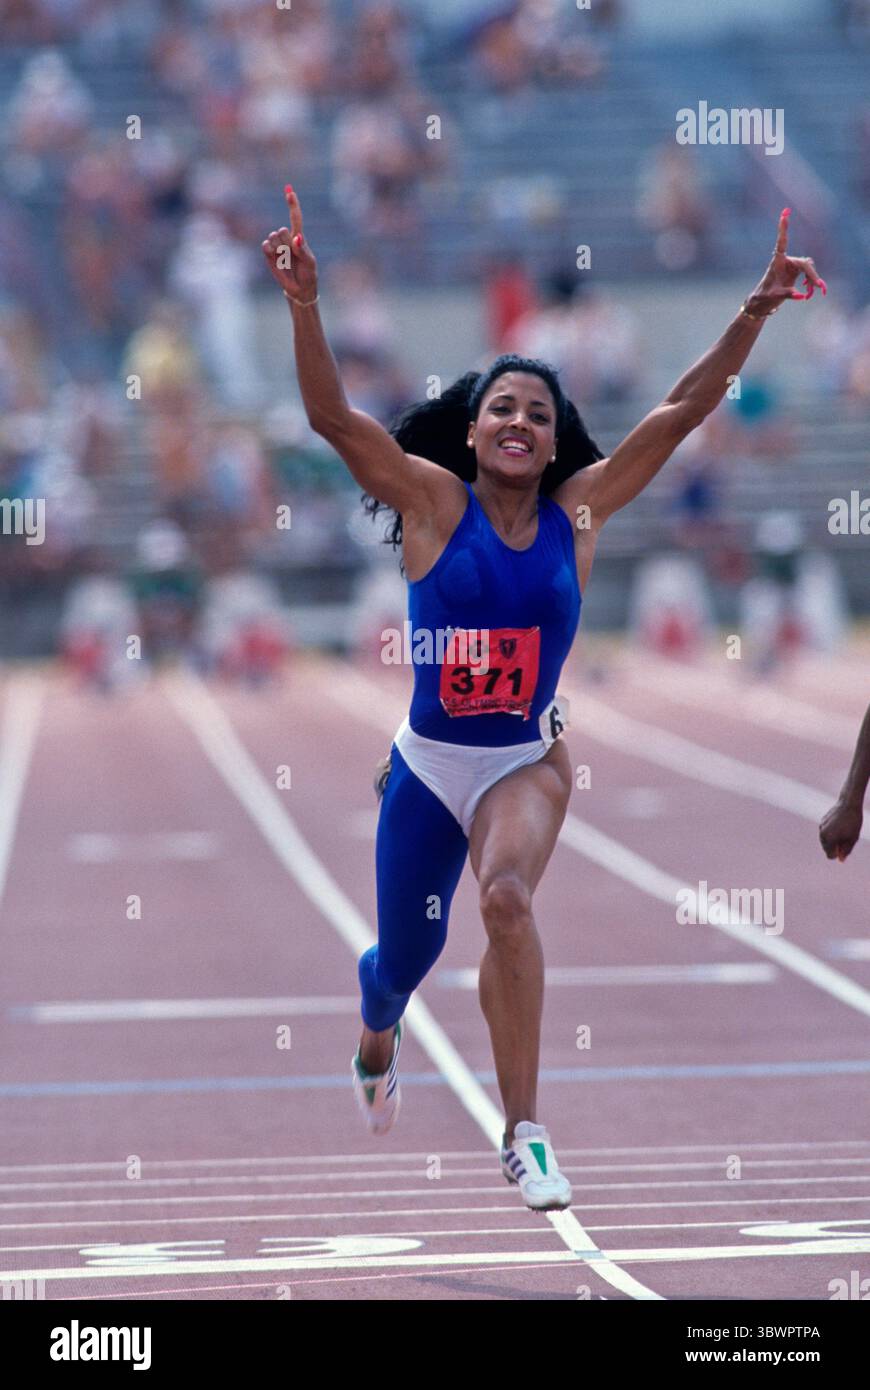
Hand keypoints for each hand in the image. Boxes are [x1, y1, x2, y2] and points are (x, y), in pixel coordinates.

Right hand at [262, 184, 317, 303]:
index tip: (289, 189)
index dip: (292, 203)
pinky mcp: (268, 254)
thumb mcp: (310, 263)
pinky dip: (269, 251)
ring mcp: (276, 245)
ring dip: (279, 249)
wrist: (300, 289)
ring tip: (286, 260)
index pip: (295, 217)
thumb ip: (303, 251)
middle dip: (287, 242)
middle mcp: (286, 238)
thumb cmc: (308, 274)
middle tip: (293, 255)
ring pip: (273, 237)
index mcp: (299, 237)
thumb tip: (296, 238)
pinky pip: (265, 245)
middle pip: (282, 230)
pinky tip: (276, 258)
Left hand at [745, 208, 826, 315]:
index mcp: (777, 262)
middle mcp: (786, 261)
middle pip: (805, 263)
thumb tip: (801, 296)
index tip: (784, 213)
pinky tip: (809, 293)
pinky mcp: (796, 272)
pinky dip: (811, 282)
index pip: (782, 242)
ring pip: (809, 268)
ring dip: (812, 280)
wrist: (763, 302)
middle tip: (819, 287)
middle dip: (812, 275)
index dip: (784, 228)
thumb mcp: (774, 296)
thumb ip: (788, 294)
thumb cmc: (765, 297)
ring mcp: (792, 266)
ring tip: (810, 294)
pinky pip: (809, 274)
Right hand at [819, 800, 862, 861]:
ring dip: (833, 839)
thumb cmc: (853, 822)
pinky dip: (832, 831)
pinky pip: (826, 831)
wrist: (849, 803)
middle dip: (835, 846)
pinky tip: (841, 824)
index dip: (839, 854)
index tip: (846, 846)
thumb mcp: (852, 839)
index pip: (830, 856)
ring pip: (826, 839)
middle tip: (846, 837)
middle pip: (826, 848)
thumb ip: (846, 851)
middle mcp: (822, 833)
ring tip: (844, 830)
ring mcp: (821, 826)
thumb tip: (840, 859)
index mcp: (828, 839)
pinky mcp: (822, 820)